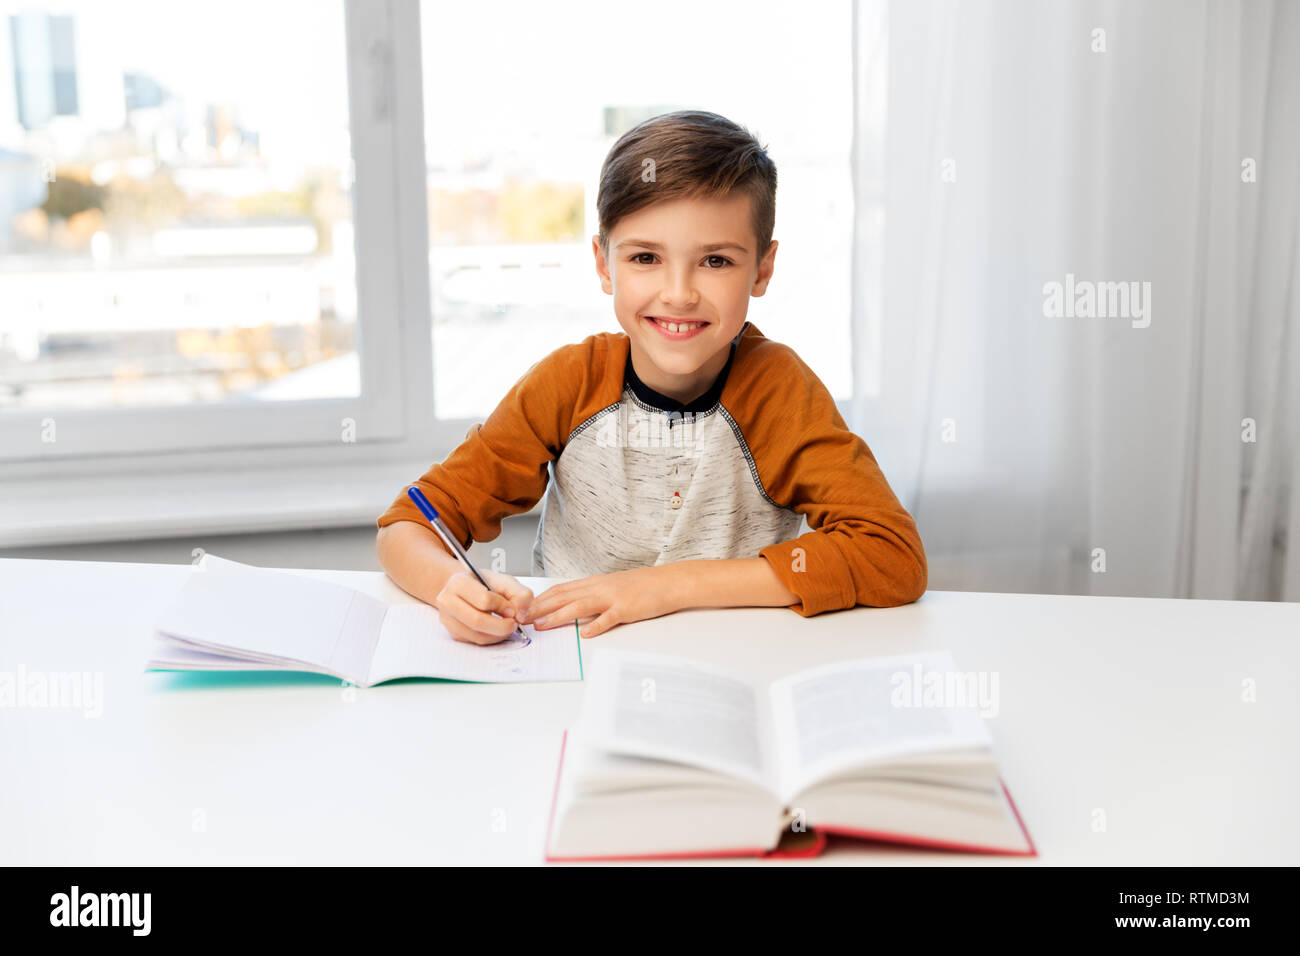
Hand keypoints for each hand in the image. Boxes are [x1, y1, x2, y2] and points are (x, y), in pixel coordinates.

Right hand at [434, 569, 533, 644]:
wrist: (467, 590)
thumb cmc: (484, 584)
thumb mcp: (504, 581)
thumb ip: (520, 593)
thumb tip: (521, 614)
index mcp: (459, 582)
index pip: (483, 600)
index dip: (503, 607)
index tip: (513, 609)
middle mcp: (447, 600)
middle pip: (477, 621)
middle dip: (502, 626)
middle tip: (514, 624)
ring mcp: (447, 619)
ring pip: (476, 635)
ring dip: (498, 635)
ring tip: (507, 626)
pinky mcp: (453, 633)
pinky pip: (475, 642)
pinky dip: (491, 638)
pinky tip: (496, 629)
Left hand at [519, 565, 683, 637]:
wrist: (667, 582)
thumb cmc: (642, 586)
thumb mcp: (612, 587)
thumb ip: (592, 596)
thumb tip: (573, 606)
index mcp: (594, 583)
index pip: (560, 590)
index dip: (540, 599)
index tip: (524, 608)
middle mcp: (599, 587)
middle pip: (564, 596)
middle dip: (540, 608)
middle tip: (522, 618)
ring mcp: (612, 598)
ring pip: (579, 606)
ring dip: (558, 616)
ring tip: (542, 625)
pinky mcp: (626, 609)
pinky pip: (609, 618)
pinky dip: (596, 626)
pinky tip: (585, 634)